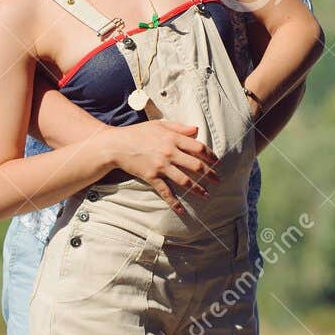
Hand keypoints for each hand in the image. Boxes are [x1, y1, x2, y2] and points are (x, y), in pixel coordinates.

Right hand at [106, 119, 220, 214]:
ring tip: (207, 195)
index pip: (198, 147)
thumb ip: (179, 127)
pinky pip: (166, 192)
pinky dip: (174, 203)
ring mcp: (161, 166)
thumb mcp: (159, 124)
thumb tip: (197, 129)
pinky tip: (182, 210)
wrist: (116, 145)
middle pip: (196, 165)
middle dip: (209, 174)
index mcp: (173, 138)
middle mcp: (169, 152)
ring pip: (185, 181)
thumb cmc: (138, 133)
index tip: (216, 162)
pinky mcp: (151, 177)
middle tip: (218, 180)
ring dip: (198, 190)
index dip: (210, 155)